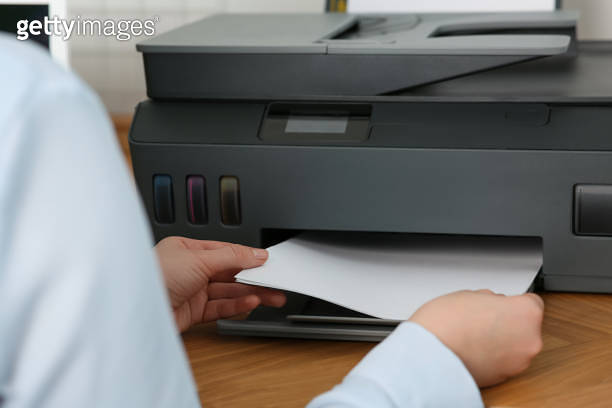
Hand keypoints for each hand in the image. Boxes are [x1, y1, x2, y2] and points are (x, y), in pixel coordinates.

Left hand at [155, 236, 285, 331]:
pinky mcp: (192, 313)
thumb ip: (232, 256)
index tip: (267, 261)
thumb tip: (255, 254)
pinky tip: (250, 302)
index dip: (247, 256)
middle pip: (229, 272)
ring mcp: (191, 292)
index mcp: (187, 249)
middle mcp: (189, 269)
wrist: (133, 312)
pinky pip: (220, 307)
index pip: (225, 251)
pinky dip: (236, 305)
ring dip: (251, 293)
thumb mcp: (198, 259)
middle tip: (276, 282)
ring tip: (271, 296)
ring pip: (228, 291)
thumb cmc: (154, 277)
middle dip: (253, 278)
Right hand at [409, 290, 543, 387]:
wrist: (430, 355)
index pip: (532, 302)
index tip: (502, 304)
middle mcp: (530, 339)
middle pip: (525, 325)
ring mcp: (519, 362)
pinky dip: (493, 357)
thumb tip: (491, 304)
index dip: (513, 302)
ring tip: (473, 335)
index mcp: (526, 313)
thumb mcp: (469, 295)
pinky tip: (473, 349)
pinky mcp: (505, 378)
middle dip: (507, 322)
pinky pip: (504, 361)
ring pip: (515, 345)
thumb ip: (489, 299)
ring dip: (501, 340)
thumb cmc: (446, 323)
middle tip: (482, 318)